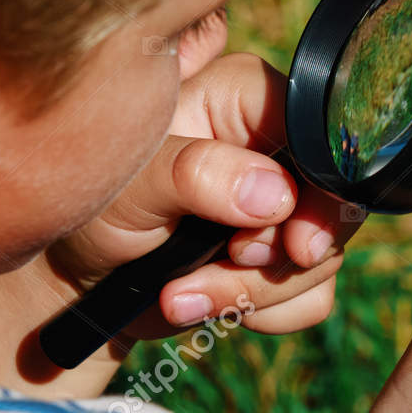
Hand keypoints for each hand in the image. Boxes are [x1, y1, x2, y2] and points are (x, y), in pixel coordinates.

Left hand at [43, 53, 356, 342]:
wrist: (78, 277)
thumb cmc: (94, 208)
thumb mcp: (132, 186)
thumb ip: (198, 176)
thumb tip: (277, 196)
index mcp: (243, 99)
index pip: (319, 131)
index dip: (320, 189)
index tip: (295, 242)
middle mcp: (275, 146)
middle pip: (333, 202)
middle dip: (280, 255)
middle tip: (230, 262)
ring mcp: (286, 204)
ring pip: (322, 259)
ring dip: (254, 292)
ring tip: (181, 297)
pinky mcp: (283, 256)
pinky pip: (312, 295)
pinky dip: (263, 313)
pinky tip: (206, 304)